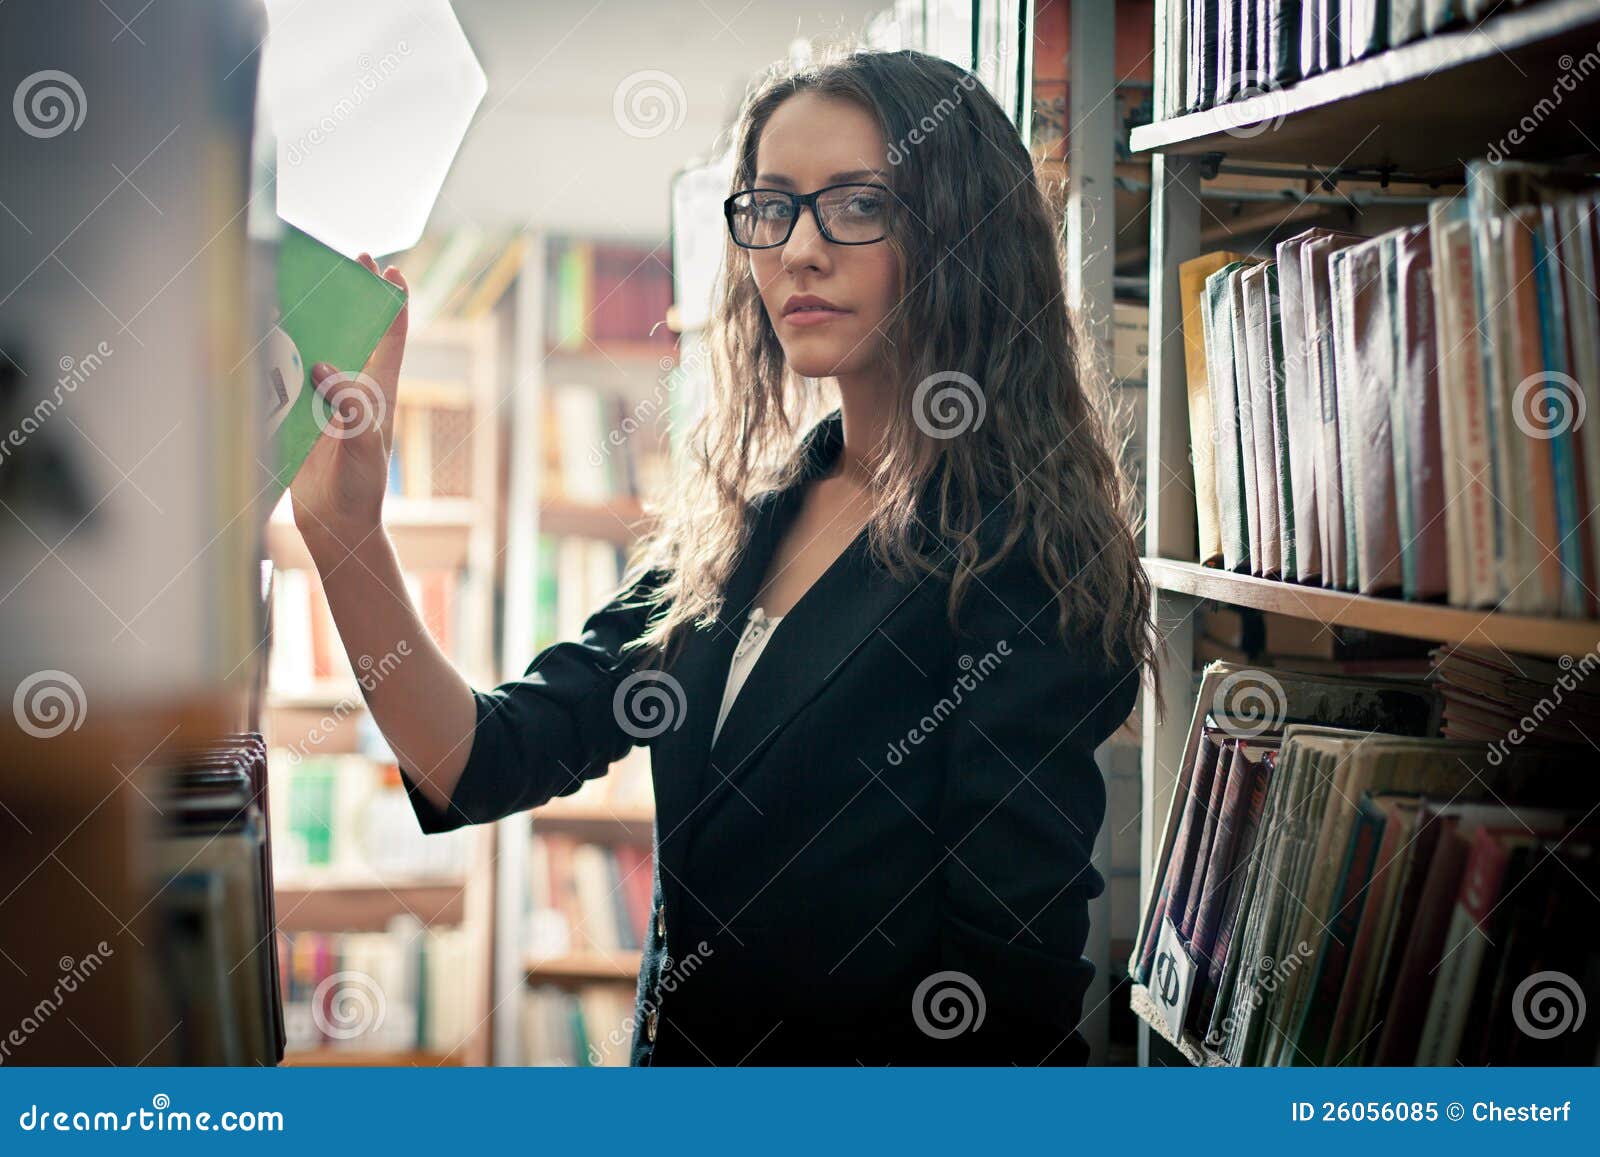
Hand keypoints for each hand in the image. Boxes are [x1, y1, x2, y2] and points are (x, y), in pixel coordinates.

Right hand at [290, 254, 407, 553]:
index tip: (391, 270)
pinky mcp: (296, 415)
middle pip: (351, 332)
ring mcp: (322, 400)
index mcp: (378, 391)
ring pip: (314, 348)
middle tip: (338, 259)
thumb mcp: (365, 445)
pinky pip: (284, 377)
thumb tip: (324, 367)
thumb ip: (351, 406)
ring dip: (306, 320)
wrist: (334, 525)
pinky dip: (274, 354)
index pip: (390, 337)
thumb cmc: (360, 487)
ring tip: (292, 284)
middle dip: (346, 295)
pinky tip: (259, 331)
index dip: (394, 302)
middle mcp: (351, 388)